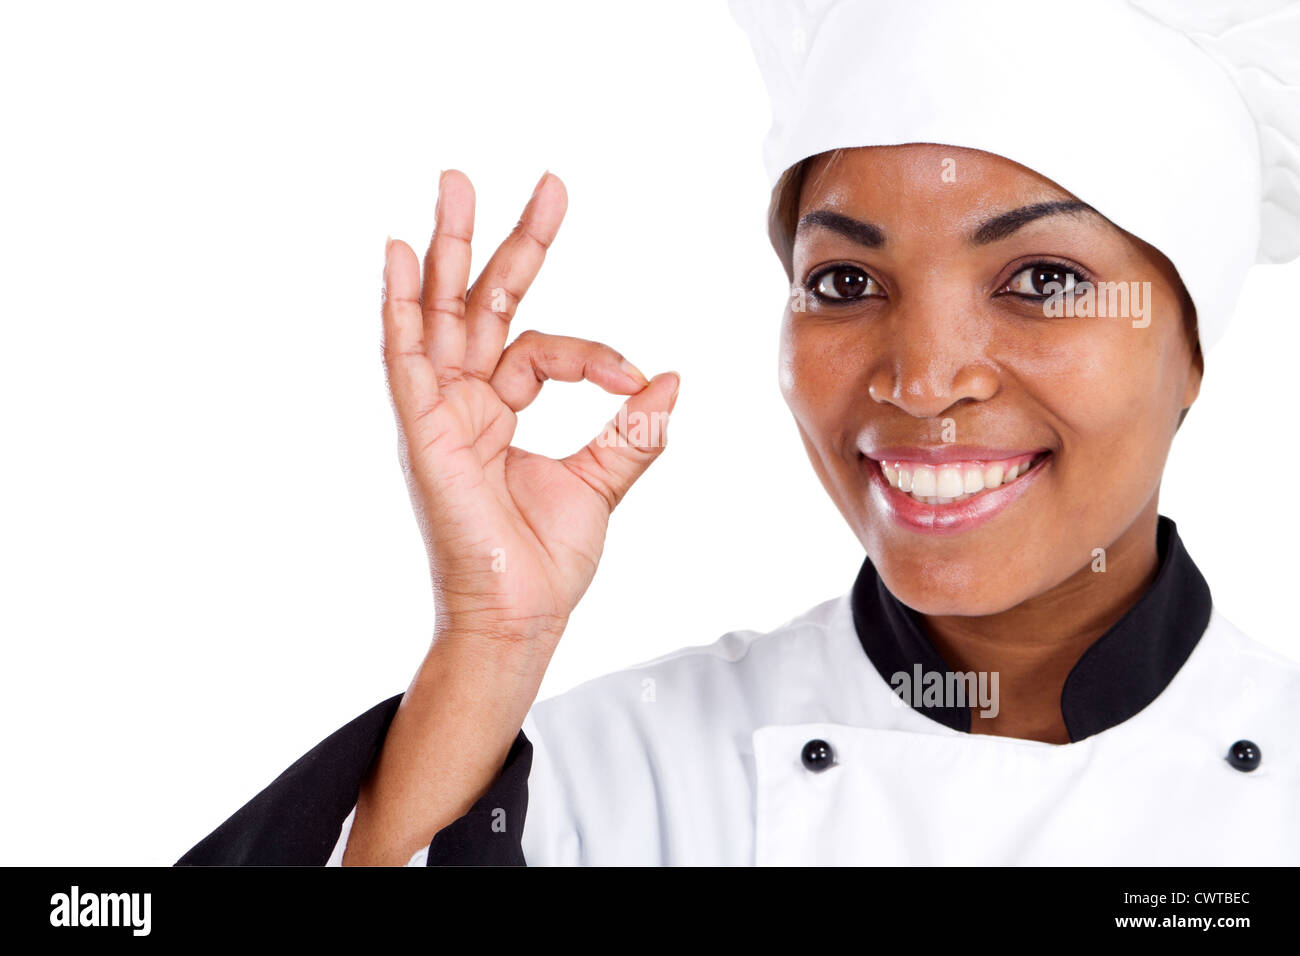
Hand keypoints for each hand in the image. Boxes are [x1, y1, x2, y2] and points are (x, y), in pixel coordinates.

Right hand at [382, 170, 678, 656]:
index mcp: (499, 411)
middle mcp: (464, 403)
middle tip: (545, 185)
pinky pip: (405, 359)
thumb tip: (671, 380)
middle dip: (509, 243)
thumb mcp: (601, 484)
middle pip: (483, 305)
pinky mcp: (424, 433)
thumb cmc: (545, 563)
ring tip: (455, 184)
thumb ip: (632, 430)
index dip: (595, 355)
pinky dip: (399, 308)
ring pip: (441, 315)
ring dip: (448, 250)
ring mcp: (439, 414)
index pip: (542, 348)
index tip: (634, 379)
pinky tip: (396, 255)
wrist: (521, 617)